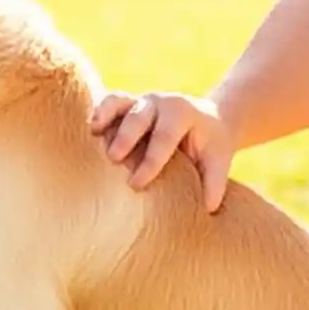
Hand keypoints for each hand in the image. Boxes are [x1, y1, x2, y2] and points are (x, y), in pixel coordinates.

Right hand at [89, 92, 234, 212]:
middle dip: (126, 137)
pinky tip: (89, 130)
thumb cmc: (210, 147)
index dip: (151, 160)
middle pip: (139, 116)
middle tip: (115, 159)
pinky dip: (98, 112)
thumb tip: (208, 208)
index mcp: (183, 113)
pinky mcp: (126, 104)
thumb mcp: (218, 161)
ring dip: (105, 116)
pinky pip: (109, 102)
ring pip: (119, 101)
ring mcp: (141, 101)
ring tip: (94, 134)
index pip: (165, 136)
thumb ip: (215, 183)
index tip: (137, 184)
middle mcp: (160, 103)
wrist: (208, 122)